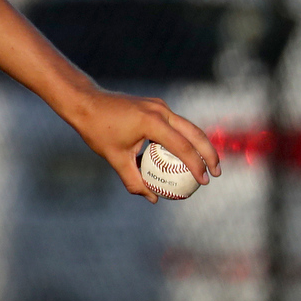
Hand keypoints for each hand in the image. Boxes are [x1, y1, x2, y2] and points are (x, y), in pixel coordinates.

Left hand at [67, 88, 220, 202]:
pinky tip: (186, 154)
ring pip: (187, 126)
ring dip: (200, 144)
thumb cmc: (97, 130)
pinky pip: (175, 123)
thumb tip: (152, 198)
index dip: (196, 166)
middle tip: (216, 174)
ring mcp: (158, 105)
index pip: (182, 147)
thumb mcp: (115, 158)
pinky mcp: (154, 105)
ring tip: (208, 165)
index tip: (204, 182)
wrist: (84, 102)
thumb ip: (134, 180)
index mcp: (152, 122)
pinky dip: (184, 137)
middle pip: (194, 133)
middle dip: (209, 153)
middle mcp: (160, 110)